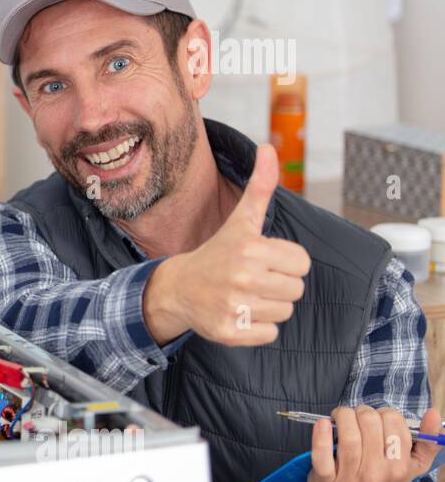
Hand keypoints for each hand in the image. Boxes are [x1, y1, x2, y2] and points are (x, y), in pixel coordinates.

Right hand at [143, 143, 310, 345]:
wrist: (178, 287)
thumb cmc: (217, 253)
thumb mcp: (240, 221)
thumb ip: (260, 186)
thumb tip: (269, 147)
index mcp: (251, 248)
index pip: (303, 263)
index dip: (285, 262)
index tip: (262, 260)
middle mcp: (243, 277)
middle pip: (296, 289)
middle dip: (278, 286)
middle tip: (252, 280)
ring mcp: (236, 306)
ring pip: (284, 312)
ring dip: (268, 307)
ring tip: (244, 296)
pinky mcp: (231, 331)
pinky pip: (270, 334)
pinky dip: (257, 328)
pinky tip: (238, 314)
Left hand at [309, 405, 441, 481]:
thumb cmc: (385, 481)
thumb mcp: (413, 466)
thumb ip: (428, 441)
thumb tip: (434, 413)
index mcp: (400, 467)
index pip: (394, 423)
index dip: (384, 413)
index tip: (378, 419)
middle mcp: (377, 473)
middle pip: (369, 423)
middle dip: (362, 412)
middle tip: (358, 417)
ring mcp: (350, 477)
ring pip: (348, 435)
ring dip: (343, 416)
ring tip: (341, 417)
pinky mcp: (325, 479)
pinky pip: (322, 454)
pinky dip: (320, 435)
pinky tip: (322, 423)